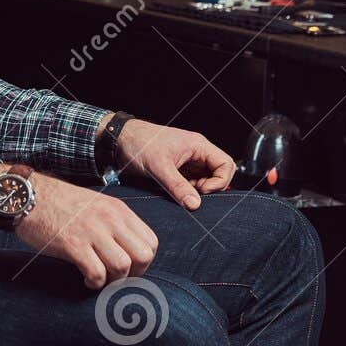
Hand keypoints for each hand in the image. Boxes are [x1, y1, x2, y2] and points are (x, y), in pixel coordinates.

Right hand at [14, 171, 157, 288]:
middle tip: (116, 278)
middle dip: (134, 274)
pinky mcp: (73, 244)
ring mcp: (92, 231)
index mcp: (119, 210)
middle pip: (144, 256)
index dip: (144, 262)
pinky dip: (94, 283)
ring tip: (99, 278)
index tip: (129, 269)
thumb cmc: (60, 204)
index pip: (151, 242)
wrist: (28, 195)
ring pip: (123, 266)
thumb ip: (115, 225)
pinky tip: (84, 278)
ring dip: (113, 281)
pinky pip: (96, 273)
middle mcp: (110, 219)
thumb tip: (128, 254)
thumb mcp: (96, 206)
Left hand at [114, 119, 235, 210]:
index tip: (202, 191)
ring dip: (197, 192)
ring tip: (180, 193)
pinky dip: (187, 193)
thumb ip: (177, 186)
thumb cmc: (139, 144)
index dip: (219, 181)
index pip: (226, 164)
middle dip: (210, 189)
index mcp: (198, 146)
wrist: (120, 140)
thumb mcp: (158, 166)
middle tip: (192, 195)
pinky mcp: (179, 172)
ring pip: (205, 182)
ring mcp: (188, 163)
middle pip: (219, 174)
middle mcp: (196, 154)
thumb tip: (195, 205)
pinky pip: (192, 185)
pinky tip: (175, 194)